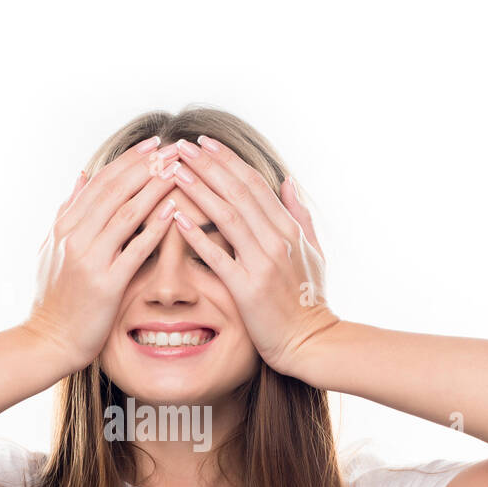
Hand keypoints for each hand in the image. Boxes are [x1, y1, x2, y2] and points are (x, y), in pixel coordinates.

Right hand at [23, 136, 180, 372]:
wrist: (49, 340)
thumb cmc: (55, 298)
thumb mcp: (52, 248)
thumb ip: (68, 211)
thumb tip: (82, 176)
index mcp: (65, 226)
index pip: (101, 182)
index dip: (129, 160)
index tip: (153, 144)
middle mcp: (75, 237)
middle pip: (115, 191)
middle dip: (146, 166)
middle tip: (173, 148)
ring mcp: (89, 260)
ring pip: (126, 214)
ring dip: (154, 188)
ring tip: (177, 170)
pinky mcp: (105, 284)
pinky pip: (134, 250)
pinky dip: (154, 229)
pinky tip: (172, 211)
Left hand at [167, 136, 337, 377]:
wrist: (312, 343)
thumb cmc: (310, 301)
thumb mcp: (314, 252)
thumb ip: (300, 215)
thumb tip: (288, 181)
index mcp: (290, 229)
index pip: (254, 184)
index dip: (228, 160)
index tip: (204, 143)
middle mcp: (278, 241)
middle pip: (237, 192)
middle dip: (207, 165)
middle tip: (180, 146)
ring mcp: (263, 264)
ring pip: (226, 216)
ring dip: (198, 190)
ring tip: (173, 171)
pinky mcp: (248, 290)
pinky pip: (218, 257)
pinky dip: (197, 235)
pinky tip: (176, 218)